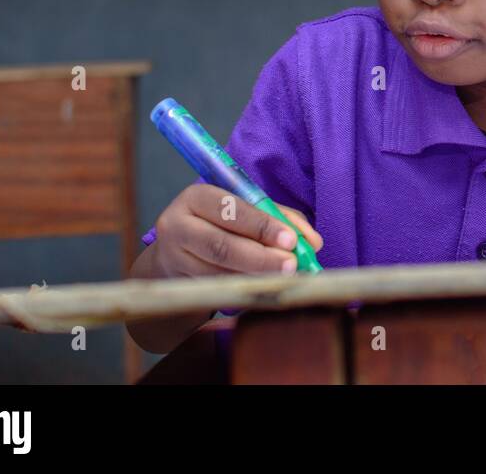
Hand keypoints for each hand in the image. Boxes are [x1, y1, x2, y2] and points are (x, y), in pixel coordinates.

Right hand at [149, 183, 323, 277]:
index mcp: (196, 197)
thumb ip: (280, 219)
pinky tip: (264, 288)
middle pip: (222, 245)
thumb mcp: (245, 212)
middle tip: (291, 266)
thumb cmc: (220, 225)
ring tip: (283, 278)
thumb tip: (313, 241)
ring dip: (256, 277)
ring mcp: (172, 257)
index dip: (262, 226)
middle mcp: (177, 225)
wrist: (175, 252)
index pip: (231, 210)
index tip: (291, 240)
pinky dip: (243, 288)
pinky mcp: (176, 283)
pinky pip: (215, 287)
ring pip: (219, 271)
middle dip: (262, 257)